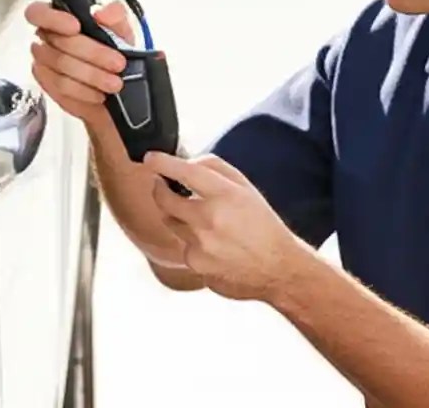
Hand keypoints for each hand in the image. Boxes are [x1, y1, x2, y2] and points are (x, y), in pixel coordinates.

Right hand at [26, 0, 133, 126]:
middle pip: (58, 43)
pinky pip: (61, 89)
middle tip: (118, 63)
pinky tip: (99, 93)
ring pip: (61, 67)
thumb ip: (114, 14)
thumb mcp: (121, 27)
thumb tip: (100, 13)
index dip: (54, 19)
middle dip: (93, 53)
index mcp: (59, 17)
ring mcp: (44, 63)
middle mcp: (47, 39)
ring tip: (114, 82)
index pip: (38, 13)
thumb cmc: (115, 49)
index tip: (76, 27)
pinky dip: (84, 91)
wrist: (118, 81)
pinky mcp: (48, 86)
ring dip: (92, 75)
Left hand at [143, 152, 311, 302]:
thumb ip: (215, 169)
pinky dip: (191, 241)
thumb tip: (186, 162)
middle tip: (162, 184)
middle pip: (164, 199)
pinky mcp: (195, 264)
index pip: (185, 171)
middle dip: (159, 188)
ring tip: (203, 219)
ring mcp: (200, 245)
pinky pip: (182, 245)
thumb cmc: (263, 226)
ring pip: (171, 222)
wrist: (278, 269)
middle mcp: (210, 219)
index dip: (162, 162)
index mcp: (226, 195)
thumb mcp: (246, 188)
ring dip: (178, 216)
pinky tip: (213, 245)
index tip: (150, 158)